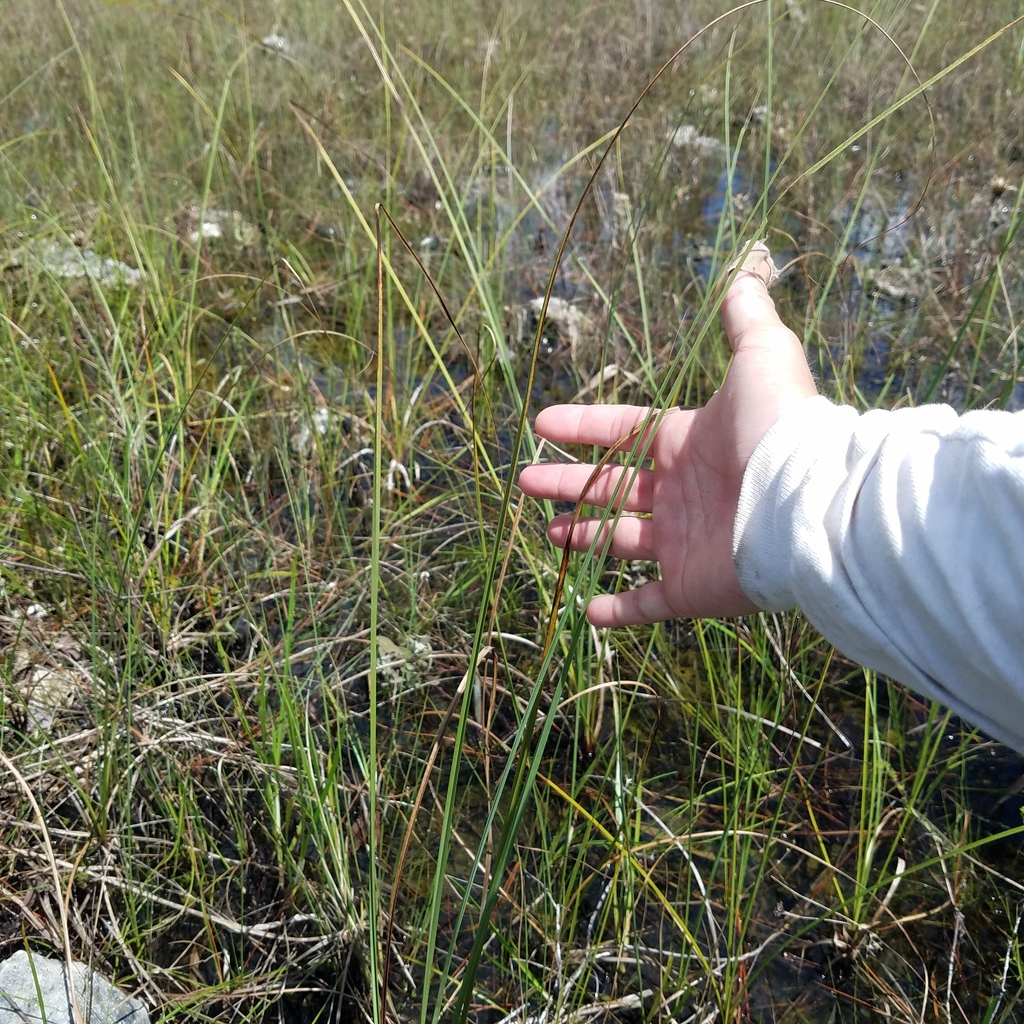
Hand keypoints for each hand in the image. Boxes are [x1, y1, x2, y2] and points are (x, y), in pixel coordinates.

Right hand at [518, 272, 818, 626]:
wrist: (810, 503)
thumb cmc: (777, 429)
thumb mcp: (761, 357)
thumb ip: (747, 319)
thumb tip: (747, 271)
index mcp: (688, 442)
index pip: (623, 430)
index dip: (582, 426)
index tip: (542, 424)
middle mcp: (683, 492)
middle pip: (613, 486)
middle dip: (569, 482)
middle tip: (528, 481)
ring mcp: (686, 543)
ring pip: (621, 541)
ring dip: (583, 537)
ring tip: (547, 532)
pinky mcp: (691, 589)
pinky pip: (648, 604)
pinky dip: (618, 611)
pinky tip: (585, 609)